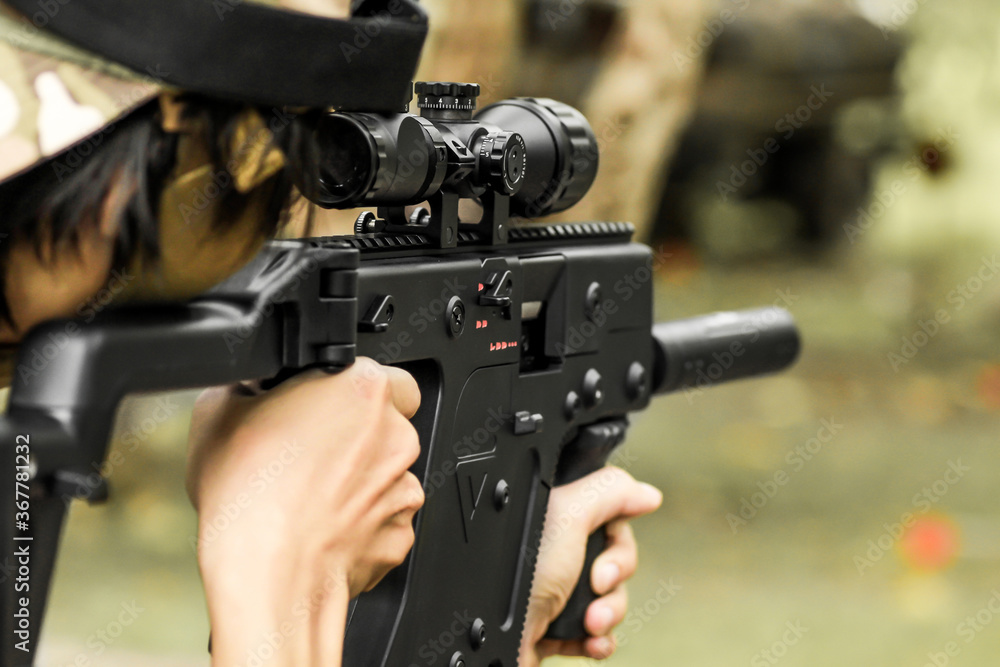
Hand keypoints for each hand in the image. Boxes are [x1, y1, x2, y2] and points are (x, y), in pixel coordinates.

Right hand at [186, 358, 423, 666]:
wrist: (269, 578)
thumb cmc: (249, 500)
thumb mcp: (217, 411)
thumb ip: (249, 385)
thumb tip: (253, 386)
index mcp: (361, 389)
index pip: (377, 372)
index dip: (343, 389)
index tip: (318, 406)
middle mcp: (395, 434)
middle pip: (385, 422)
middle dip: (353, 433)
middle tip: (307, 452)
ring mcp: (404, 487)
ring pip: (385, 473)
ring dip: (357, 479)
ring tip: (307, 496)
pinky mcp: (401, 533)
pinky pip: (383, 518)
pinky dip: (359, 522)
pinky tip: (321, 527)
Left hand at [519, 467, 662, 664]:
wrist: (495, 647)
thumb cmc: (518, 582)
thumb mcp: (567, 518)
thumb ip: (608, 493)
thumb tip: (646, 492)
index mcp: (551, 516)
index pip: (606, 510)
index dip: (616, 529)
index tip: (610, 539)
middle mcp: (553, 549)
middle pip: (614, 554)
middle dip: (615, 575)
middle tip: (597, 583)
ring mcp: (556, 590)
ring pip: (610, 594)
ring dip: (609, 611)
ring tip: (591, 623)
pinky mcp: (557, 625)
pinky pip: (599, 630)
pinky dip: (600, 637)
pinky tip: (591, 641)